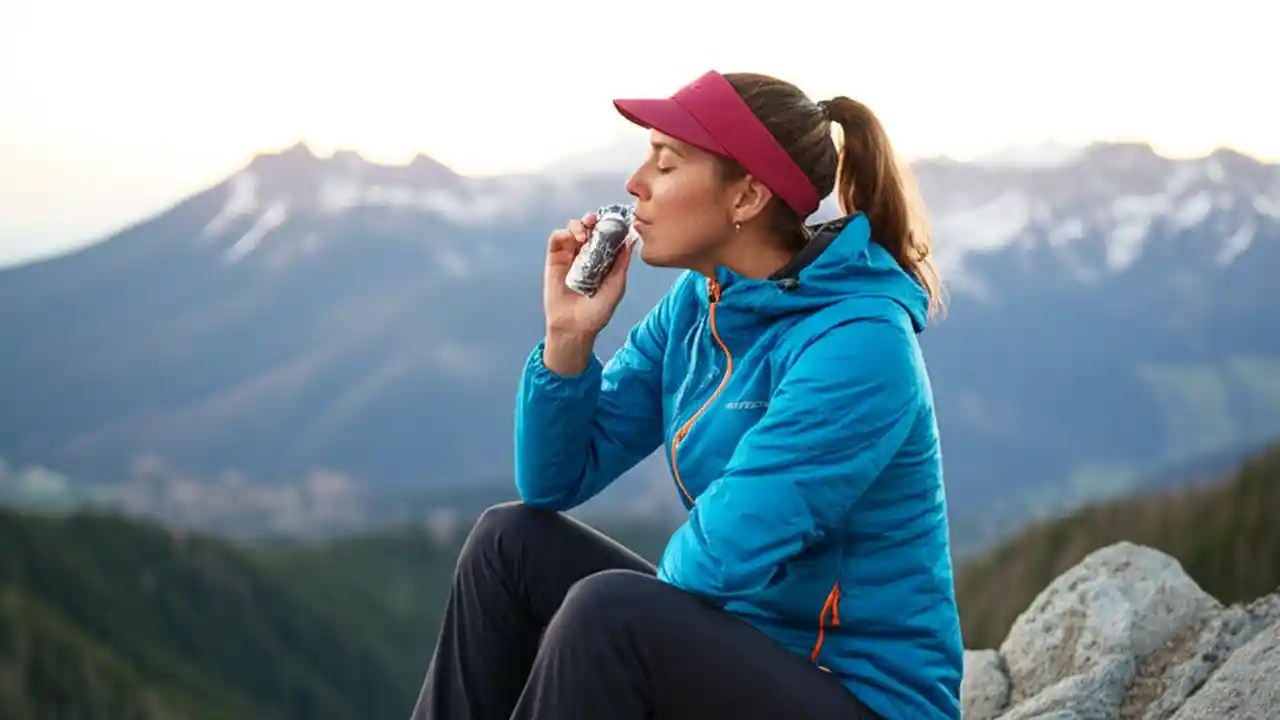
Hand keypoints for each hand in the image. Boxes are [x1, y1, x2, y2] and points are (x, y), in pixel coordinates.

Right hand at [543, 211, 634, 339]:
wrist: (575, 326)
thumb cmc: (598, 311)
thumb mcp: (617, 285)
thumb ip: (622, 263)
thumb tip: (631, 240)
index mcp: (602, 259)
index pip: (605, 234)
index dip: (608, 224)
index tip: (615, 220)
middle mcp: (586, 254)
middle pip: (588, 227)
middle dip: (593, 219)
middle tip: (597, 220)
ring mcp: (569, 256)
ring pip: (572, 228)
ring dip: (579, 224)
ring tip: (585, 233)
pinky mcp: (554, 260)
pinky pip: (556, 238)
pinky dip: (564, 233)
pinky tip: (574, 240)